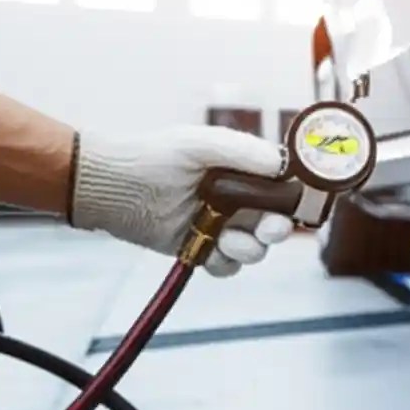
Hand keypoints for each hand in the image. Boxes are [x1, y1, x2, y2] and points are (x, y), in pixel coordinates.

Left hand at [70, 126, 294, 276]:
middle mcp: (240, 200)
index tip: (298, 204)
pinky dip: (221, 260)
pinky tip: (207, 247)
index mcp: (245, 171)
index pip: (285, 186)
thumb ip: (243, 151)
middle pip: (279, 222)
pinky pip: (227, 266)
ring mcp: (223, 226)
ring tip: (225, 238)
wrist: (111, 187)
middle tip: (269, 228)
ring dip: (248, 247)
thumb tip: (282, 165)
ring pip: (256, 249)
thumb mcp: (199, 144)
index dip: (297, 198)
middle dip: (279, 228)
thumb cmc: (153, 156)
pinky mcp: (203, 249)